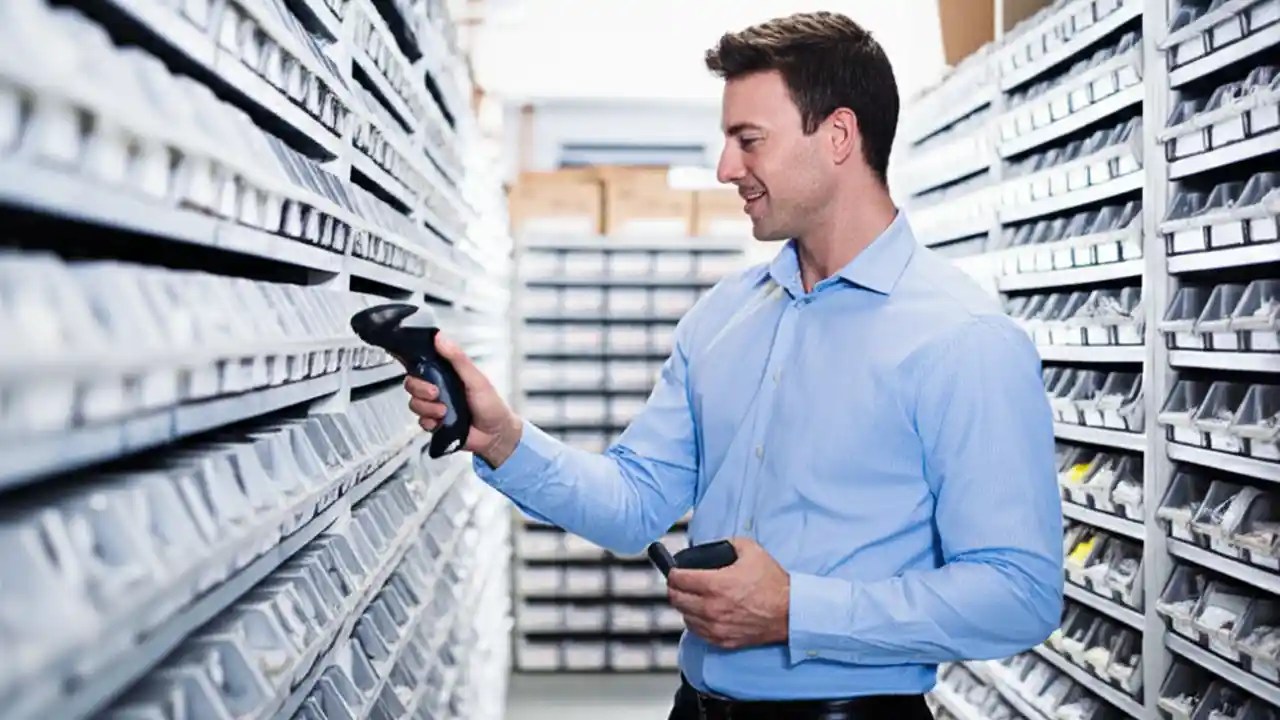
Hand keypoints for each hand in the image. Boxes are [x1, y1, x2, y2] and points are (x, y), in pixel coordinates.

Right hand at [403, 333, 522, 466]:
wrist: (495, 435)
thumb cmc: (491, 405)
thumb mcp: (476, 378)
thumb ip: (457, 359)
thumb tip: (440, 338)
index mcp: (447, 374)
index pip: (422, 364)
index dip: (416, 366)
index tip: (420, 370)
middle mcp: (439, 388)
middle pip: (412, 383)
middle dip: (421, 389)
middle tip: (437, 394)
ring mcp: (435, 406)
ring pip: (414, 403)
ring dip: (428, 408)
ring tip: (444, 411)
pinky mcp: (434, 423)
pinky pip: (420, 421)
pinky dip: (429, 422)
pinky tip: (441, 422)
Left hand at [666, 538, 789, 649]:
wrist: (790, 612)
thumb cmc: (774, 585)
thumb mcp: (751, 550)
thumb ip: (728, 543)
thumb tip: (714, 546)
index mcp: (715, 584)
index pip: (678, 579)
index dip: (673, 572)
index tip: (675, 571)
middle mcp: (712, 608)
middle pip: (676, 599)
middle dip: (675, 588)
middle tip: (680, 583)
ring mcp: (716, 627)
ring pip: (684, 616)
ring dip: (684, 606)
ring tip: (692, 598)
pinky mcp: (722, 640)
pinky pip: (696, 632)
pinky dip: (695, 621)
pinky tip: (702, 613)